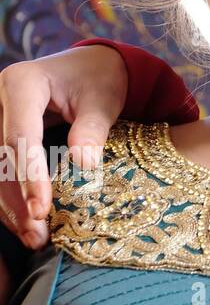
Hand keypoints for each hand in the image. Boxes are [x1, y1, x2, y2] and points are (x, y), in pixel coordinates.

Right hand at [0, 45, 127, 248]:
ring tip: (33, 238)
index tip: (42, 209)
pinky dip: (11, 197)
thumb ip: (92, 128)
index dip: (29, 175)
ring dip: (10, 206)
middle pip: (1, 157)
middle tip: (37, 235)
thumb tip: (85, 164)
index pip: (20, 136)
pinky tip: (26, 222)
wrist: (92, 66)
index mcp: (22, 82)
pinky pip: (0, 169)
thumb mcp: (104, 99)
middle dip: (17, 199)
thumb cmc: (100, 79)